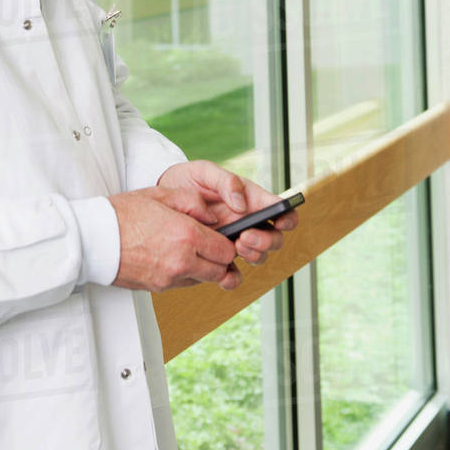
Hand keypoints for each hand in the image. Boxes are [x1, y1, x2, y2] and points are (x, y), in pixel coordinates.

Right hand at [109, 185, 242, 291]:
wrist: (94, 238)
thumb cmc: (123, 213)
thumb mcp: (162, 195)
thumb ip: (194, 202)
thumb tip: (213, 216)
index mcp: (187, 235)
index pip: (227, 250)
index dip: (228, 242)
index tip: (222, 236)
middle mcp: (182, 261)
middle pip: (220, 270)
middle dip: (219, 258)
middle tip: (210, 244)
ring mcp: (169, 278)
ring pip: (203, 279)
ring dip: (203, 267)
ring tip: (189, 249)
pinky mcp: (157, 287)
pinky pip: (183, 283)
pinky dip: (185, 273)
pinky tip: (173, 256)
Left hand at [157, 160, 298, 267]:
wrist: (162, 196)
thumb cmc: (188, 180)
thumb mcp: (204, 172)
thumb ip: (226, 182)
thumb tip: (242, 204)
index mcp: (251, 200)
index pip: (280, 210)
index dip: (287, 217)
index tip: (279, 221)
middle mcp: (247, 222)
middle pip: (274, 238)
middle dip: (266, 241)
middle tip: (246, 236)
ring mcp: (234, 240)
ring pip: (258, 256)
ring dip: (254, 255)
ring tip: (236, 245)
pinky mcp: (217, 256)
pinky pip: (232, 273)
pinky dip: (232, 278)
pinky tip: (224, 274)